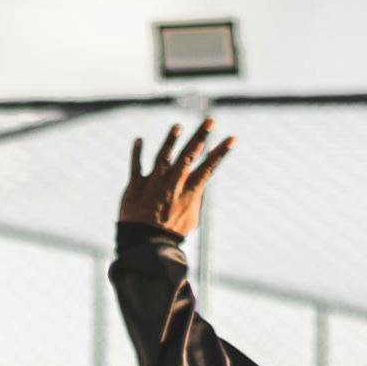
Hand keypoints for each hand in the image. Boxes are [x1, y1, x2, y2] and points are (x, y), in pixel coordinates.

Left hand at [118, 116, 233, 237]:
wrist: (144, 245)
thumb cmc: (170, 234)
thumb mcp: (190, 218)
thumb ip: (194, 199)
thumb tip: (199, 186)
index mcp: (189, 192)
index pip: (208, 168)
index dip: (220, 152)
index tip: (232, 138)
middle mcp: (172, 184)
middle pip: (189, 155)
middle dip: (200, 136)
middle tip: (210, 120)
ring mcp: (153, 183)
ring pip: (163, 156)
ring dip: (170, 140)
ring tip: (177, 127)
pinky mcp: (135, 186)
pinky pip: (136, 166)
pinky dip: (137, 153)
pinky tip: (139, 140)